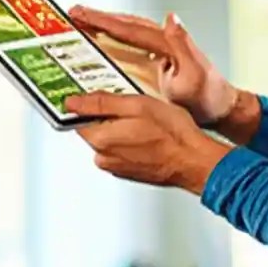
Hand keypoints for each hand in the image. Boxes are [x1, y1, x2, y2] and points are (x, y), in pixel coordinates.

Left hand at [66, 92, 232, 195]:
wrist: (195, 161)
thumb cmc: (172, 133)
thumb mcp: (136, 105)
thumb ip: (100, 103)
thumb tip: (72, 102)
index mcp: (101, 140)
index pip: (78, 118)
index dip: (89, 103)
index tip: (102, 94)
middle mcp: (104, 157)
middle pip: (94, 127)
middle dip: (109, 114)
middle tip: (133, 105)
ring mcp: (117, 167)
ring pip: (110, 138)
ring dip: (122, 127)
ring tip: (145, 120)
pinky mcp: (130, 172)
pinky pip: (122, 149)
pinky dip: (131, 140)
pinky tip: (149, 133)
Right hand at [69, 6, 237, 126]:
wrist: (220, 108)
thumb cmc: (207, 97)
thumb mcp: (194, 74)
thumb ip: (182, 45)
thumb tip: (171, 17)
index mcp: (166, 43)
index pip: (129, 29)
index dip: (104, 21)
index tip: (82, 15)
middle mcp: (162, 42)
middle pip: (125, 25)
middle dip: (98, 18)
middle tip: (73, 13)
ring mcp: (160, 50)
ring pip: (126, 33)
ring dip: (104, 26)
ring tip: (80, 22)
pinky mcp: (158, 61)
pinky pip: (130, 46)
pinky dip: (114, 40)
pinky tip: (101, 43)